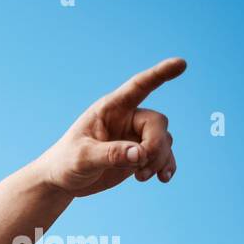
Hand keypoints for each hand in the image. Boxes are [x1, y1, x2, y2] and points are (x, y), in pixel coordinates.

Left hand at [37, 57, 185, 196]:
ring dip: (159, 159)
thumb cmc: (66, 162)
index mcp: (110, 109)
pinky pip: (164, 155)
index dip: (160, 74)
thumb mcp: (82, 158)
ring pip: (164, 140)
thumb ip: (110, 154)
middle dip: (155, 145)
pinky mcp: (139, 154)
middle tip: (142, 167)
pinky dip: (166, 165)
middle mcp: (126, 118)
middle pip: (157, 123)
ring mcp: (135, 136)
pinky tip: (163, 177)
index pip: (138, 87)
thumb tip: (140, 154)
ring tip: (142, 177)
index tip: (181, 64)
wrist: (63, 180)